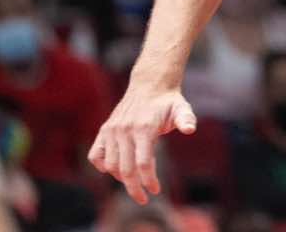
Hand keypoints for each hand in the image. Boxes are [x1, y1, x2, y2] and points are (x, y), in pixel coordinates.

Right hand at [88, 83, 196, 203]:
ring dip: (121, 178)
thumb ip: (186, 119)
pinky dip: (102, 166)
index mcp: (144, 127)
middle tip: (143, 199)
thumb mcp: (181, 108)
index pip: (143, 163)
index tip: (156, 190)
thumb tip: (190, 129)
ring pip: (110, 165)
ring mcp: (112, 130)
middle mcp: (125, 129)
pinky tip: (115, 169)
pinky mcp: (104, 130)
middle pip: (126, 169)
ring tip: (134, 180)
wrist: (149, 85)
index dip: (149, 180)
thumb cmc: (168, 102)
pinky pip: (95, 155)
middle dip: (134, 189)